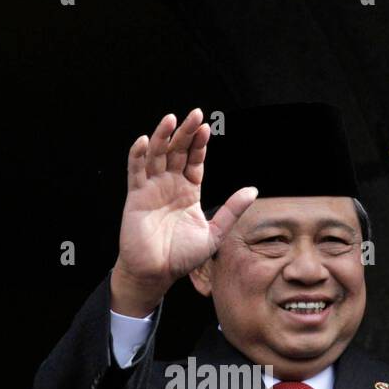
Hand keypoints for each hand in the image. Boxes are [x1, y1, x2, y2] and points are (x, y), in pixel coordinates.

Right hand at [110, 108, 257, 316]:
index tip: (207, 129)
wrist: (157, 273)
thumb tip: (253, 190)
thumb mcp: (214, 234)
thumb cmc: (182, 257)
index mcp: (188, 191)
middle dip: (185, 133)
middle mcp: (170, 185)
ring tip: (171, 119)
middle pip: (177, 152)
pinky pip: (135, 172)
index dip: (200, 145)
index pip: (195, 161)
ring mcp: (152, 189)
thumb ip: (232, 211)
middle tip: (194, 114)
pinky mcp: (136, 197)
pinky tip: (144, 140)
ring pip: (156, 156)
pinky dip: (138, 155)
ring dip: (162, 136)